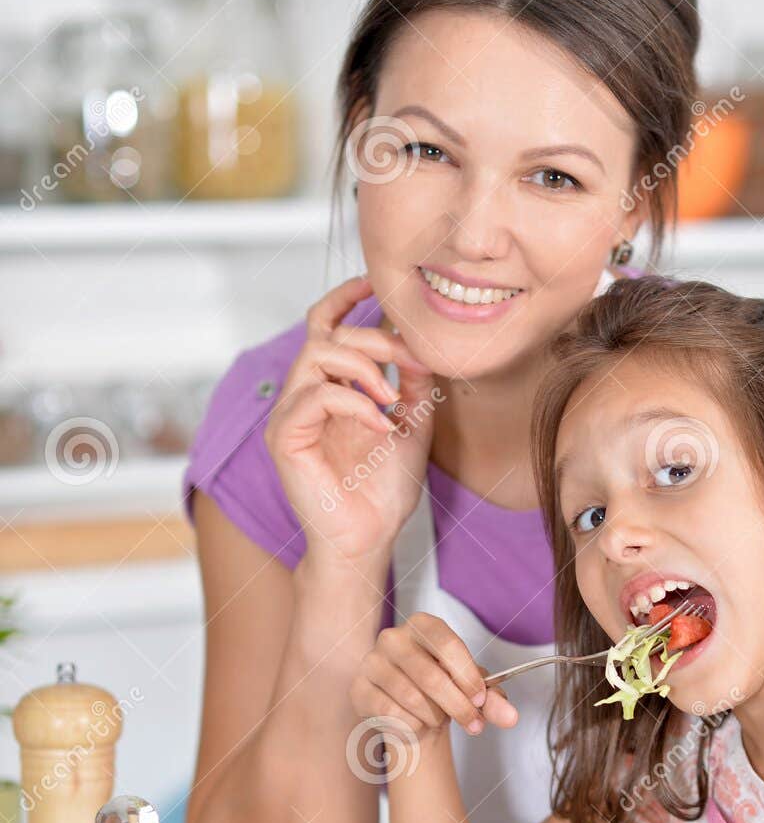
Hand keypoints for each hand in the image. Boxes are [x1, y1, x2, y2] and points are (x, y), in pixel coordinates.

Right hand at [265, 274, 435, 565]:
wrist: (369, 539)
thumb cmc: (384, 491)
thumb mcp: (413, 426)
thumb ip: (414, 385)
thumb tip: (419, 345)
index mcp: (329, 388)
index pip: (324, 325)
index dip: (344, 297)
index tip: (375, 284)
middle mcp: (304, 396)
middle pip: (326, 333)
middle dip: (374, 338)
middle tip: (409, 360)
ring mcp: (291, 416)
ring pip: (316, 356)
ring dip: (364, 367)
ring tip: (392, 398)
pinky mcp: (285, 439)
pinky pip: (315, 397)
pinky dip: (355, 404)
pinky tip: (380, 426)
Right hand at [350, 613, 518, 740]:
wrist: (410, 710)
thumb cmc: (442, 691)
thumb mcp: (471, 690)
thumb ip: (492, 700)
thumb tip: (511, 717)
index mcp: (423, 625)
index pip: (447, 644)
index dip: (467, 675)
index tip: (480, 699)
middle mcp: (393, 638)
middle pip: (430, 675)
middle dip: (457, 706)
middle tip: (473, 724)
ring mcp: (372, 662)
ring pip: (411, 698)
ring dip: (434, 718)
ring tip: (438, 719)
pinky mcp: (359, 689)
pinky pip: (390, 714)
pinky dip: (411, 726)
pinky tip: (415, 723)